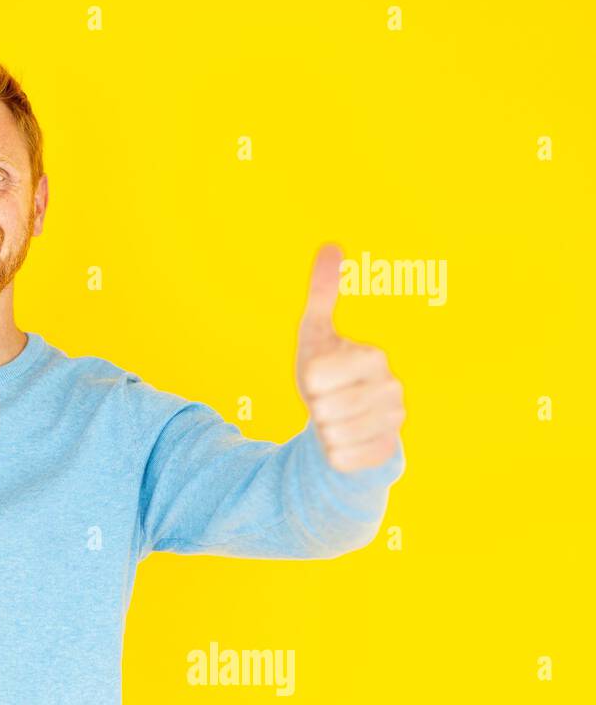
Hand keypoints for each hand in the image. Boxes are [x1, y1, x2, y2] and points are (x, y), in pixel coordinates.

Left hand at [295, 244, 404, 471]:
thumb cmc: (327, 372)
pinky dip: (332, 454)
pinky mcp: (386, 453)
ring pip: (332, 436)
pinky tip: (343, 440)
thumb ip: (323, 293)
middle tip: (327, 402)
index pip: (319, 377)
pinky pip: (341, 459)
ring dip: (323, 431)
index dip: (311, 382)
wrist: (343, 418)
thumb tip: (331, 245)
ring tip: (335, 419)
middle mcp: (392, 388)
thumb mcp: (315, 333)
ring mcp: (393, 423)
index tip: (320, 379)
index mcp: (375, 357)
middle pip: (324, 409)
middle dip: (315, 409)